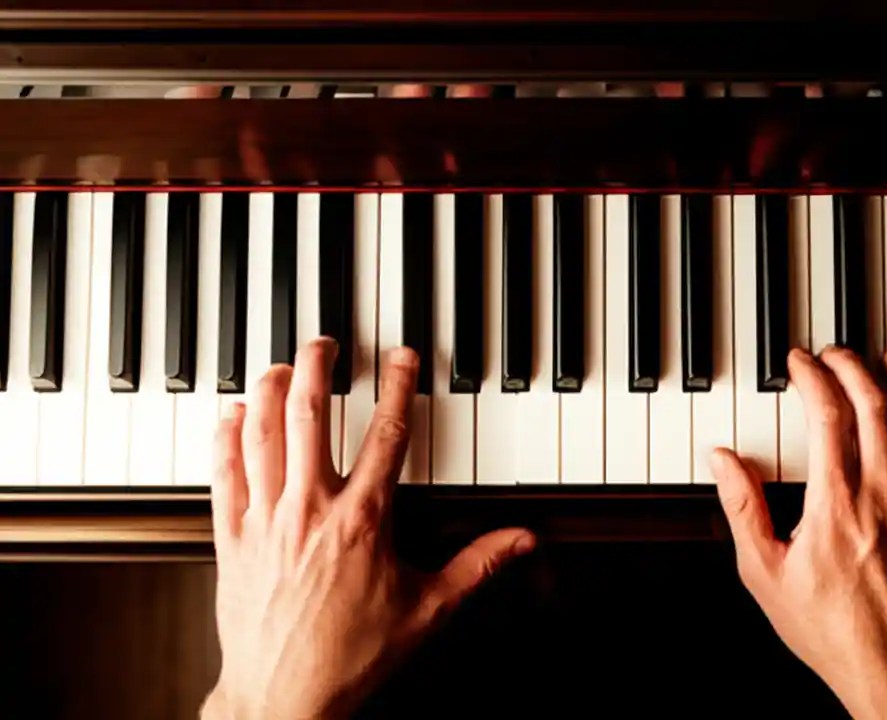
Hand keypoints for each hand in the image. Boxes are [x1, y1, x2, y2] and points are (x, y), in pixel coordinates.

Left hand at [201, 339, 534, 719]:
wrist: (284, 696)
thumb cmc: (350, 656)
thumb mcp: (427, 609)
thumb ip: (477, 565)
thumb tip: (521, 540)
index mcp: (363, 521)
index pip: (386, 435)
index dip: (398, 388)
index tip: (402, 358)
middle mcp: (311, 510)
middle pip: (312, 417)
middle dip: (319, 368)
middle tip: (326, 343)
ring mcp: (267, 520)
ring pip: (264, 434)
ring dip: (271, 391)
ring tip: (282, 365)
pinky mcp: (232, 537)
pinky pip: (224, 473)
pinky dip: (226, 437)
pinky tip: (232, 415)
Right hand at [712, 347, 886, 719]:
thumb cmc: (832, 633)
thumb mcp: (765, 576)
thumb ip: (743, 510)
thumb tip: (723, 460)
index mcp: (835, 503)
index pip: (826, 414)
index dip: (812, 376)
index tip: (800, 364)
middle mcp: (884, 494)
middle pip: (876, 404)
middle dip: (854, 365)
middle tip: (836, 354)